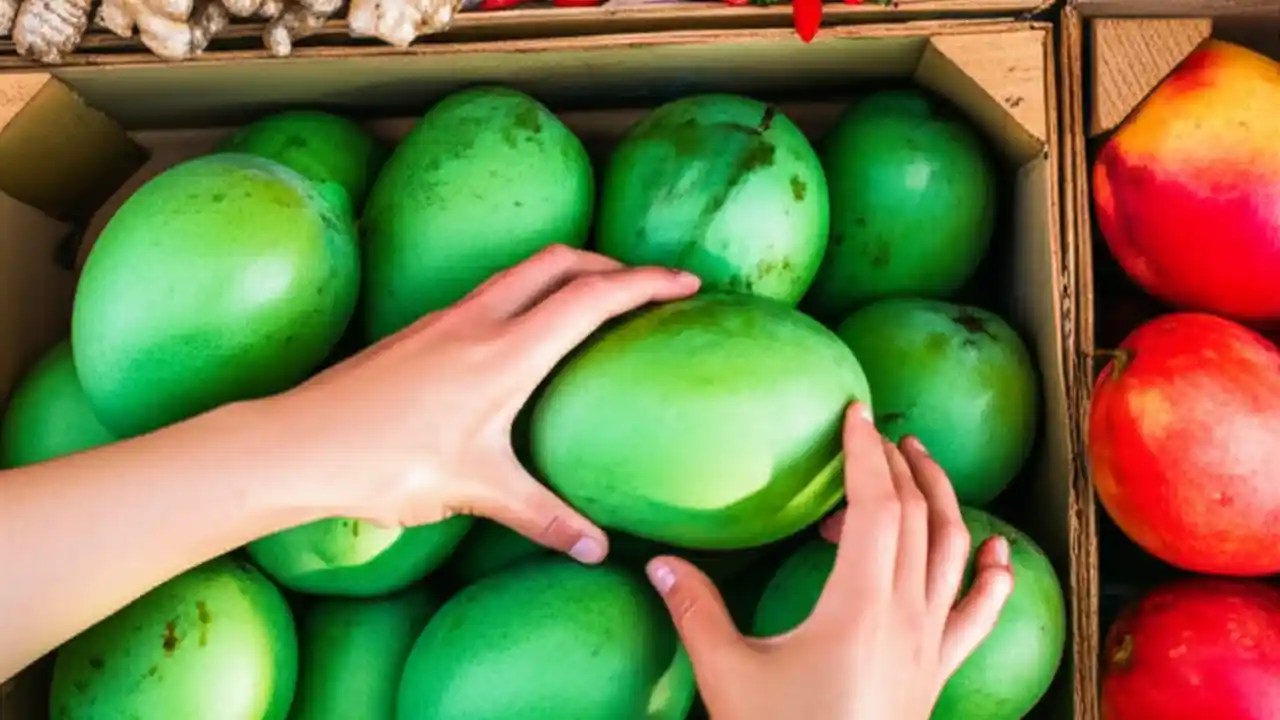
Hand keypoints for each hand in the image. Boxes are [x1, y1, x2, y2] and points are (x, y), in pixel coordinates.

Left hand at [267, 244, 700, 563]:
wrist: (297, 443)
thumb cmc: (386, 464)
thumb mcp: (475, 491)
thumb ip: (542, 517)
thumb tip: (597, 549)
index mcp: (505, 352)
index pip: (592, 297)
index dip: (646, 283)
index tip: (686, 282)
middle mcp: (479, 319)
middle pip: (559, 261)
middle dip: (610, 264)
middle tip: (647, 288)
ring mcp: (446, 318)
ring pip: (521, 272)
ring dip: (566, 273)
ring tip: (595, 303)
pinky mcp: (422, 329)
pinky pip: (491, 292)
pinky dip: (528, 294)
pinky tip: (525, 338)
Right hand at [644, 403, 1012, 719]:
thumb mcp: (730, 677)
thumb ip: (696, 614)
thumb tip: (659, 564)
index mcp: (860, 605)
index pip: (877, 505)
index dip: (866, 453)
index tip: (853, 414)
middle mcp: (907, 614)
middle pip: (919, 516)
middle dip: (900, 464)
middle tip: (875, 433)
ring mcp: (931, 643)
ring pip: (954, 551)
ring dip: (942, 500)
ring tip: (922, 465)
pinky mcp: (938, 670)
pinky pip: (980, 614)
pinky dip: (994, 577)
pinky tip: (999, 554)